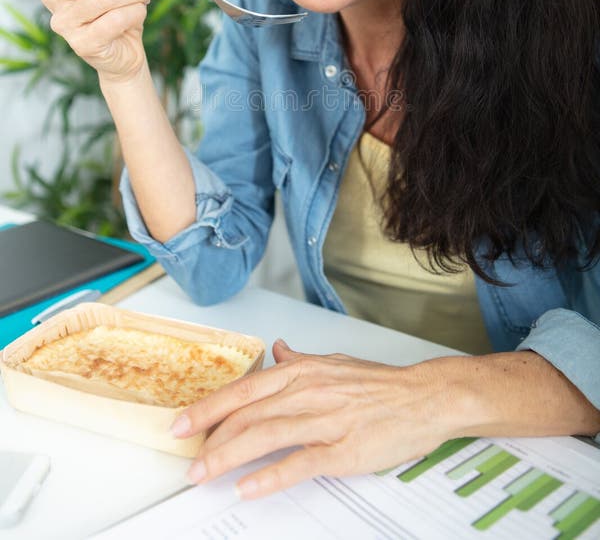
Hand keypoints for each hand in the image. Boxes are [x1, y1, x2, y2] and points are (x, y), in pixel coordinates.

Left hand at [172, 339, 454, 499]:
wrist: (425, 397)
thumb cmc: (380, 384)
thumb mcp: (334, 363)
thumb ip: (300, 362)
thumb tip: (278, 350)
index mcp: (303, 372)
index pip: (245, 389)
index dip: (210, 407)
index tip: (182, 422)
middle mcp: (309, 391)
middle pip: (248, 413)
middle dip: (210, 436)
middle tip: (185, 457)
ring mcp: (326, 420)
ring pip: (265, 436)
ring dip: (227, 457)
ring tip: (203, 474)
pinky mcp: (344, 449)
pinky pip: (300, 463)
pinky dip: (270, 475)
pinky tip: (248, 487)